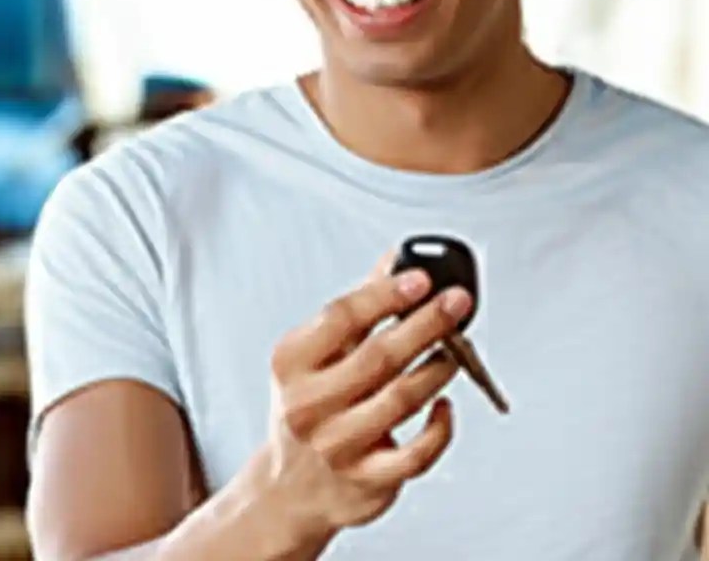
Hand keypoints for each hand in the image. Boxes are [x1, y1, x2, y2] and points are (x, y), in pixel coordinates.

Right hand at [236, 254, 470, 556]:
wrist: (291, 486)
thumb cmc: (311, 407)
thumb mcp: (317, 356)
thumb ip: (358, 310)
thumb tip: (395, 261)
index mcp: (290, 363)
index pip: (340, 317)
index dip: (385, 295)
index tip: (421, 279)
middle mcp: (307, 404)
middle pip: (377, 357)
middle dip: (425, 325)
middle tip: (456, 303)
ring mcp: (336, 445)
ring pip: (401, 400)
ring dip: (437, 370)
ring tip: (455, 351)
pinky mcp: (366, 480)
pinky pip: (417, 454)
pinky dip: (439, 429)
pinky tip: (445, 407)